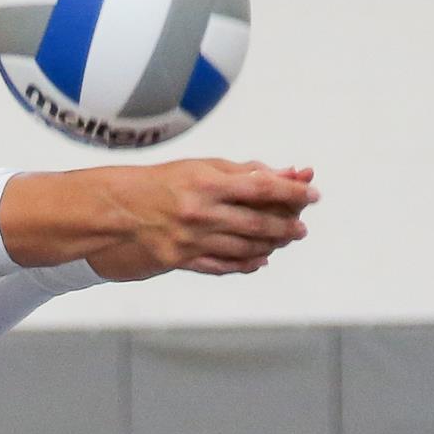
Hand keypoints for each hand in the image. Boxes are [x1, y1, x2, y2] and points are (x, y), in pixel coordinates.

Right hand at [85, 161, 315, 280]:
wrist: (120, 208)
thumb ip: (246, 172)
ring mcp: (191, 239)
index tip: (312, 194)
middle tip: (300, 227)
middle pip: (258, 224)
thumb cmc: (166, 182)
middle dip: (286, 226)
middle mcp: (201, 213)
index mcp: (207, 184)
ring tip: (283, 240)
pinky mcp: (181, 259)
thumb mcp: (204, 167)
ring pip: (244, 249)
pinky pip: (222, 266)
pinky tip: (259, 260)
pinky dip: (245, 265)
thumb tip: (289, 174)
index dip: (293, 192)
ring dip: (271, 246)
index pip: (263, 188)